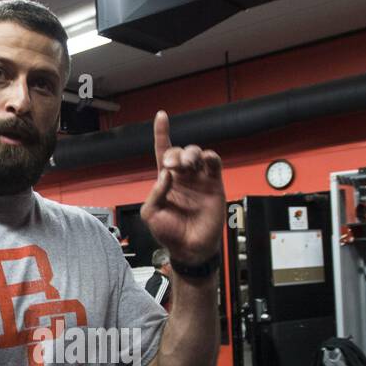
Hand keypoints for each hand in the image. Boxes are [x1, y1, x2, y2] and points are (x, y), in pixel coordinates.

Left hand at [140, 110, 225, 264]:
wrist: (190, 249)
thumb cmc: (169, 233)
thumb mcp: (151, 213)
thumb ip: (155, 192)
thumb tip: (166, 174)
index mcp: (165, 181)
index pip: (162, 152)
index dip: (161, 133)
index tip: (162, 116)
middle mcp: (182, 177)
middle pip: (179, 151)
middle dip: (175, 154)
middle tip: (173, 166)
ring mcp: (199, 180)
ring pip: (196, 153)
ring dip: (190, 154)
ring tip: (187, 166)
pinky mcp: (214, 185)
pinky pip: (214, 164)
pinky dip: (210, 157)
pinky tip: (204, 160)